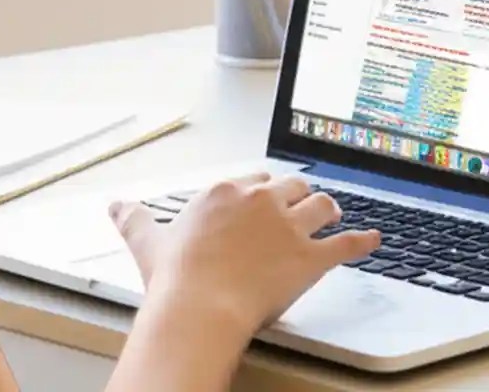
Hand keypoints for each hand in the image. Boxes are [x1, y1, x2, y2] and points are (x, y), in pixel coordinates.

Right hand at [108, 173, 379, 338]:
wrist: (198, 308)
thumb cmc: (174, 280)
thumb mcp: (148, 242)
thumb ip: (134, 219)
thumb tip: (116, 205)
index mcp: (225, 193)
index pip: (254, 180)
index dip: (263, 191)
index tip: (264, 198)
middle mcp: (261, 202)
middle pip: (291, 187)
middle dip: (298, 195)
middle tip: (302, 206)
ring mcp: (289, 227)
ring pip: (321, 205)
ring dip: (329, 211)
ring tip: (334, 215)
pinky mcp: (310, 256)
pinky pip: (346, 244)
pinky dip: (362, 242)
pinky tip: (372, 241)